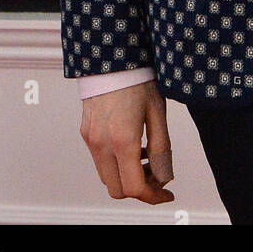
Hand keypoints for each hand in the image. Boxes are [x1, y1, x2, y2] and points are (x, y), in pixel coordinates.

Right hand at [80, 80, 174, 202]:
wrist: (112, 55)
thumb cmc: (136, 78)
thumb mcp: (158, 112)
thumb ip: (162, 149)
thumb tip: (165, 177)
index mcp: (122, 140)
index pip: (134, 188)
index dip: (153, 196)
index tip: (166, 194)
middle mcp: (102, 144)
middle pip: (117, 190)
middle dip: (139, 188)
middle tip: (156, 174)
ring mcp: (91, 139)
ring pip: (107, 177)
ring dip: (126, 175)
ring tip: (146, 155)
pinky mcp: (85, 132)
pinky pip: (99, 160)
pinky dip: (115, 162)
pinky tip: (131, 145)